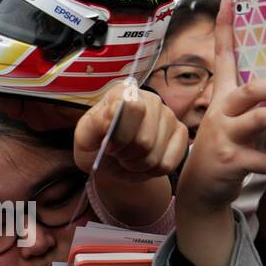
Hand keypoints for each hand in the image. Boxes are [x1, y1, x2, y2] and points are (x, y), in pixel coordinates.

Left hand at [73, 80, 188, 182]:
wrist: (110, 159)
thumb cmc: (96, 144)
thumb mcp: (85, 137)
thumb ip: (95, 124)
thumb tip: (112, 114)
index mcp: (124, 93)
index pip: (132, 108)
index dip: (120, 135)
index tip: (109, 144)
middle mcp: (150, 99)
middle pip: (145, 140)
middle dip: (126, 156)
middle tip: (117, 154)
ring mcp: (169, 115)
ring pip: (155, 156)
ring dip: (136, 165)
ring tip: (128, 158)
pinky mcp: (181, 134)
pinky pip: (168, 164)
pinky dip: (151, 172)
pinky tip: (143, 163)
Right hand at [176, 0, 265, 265]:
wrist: (200, 190)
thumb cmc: (222, 150)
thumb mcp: (228, 122)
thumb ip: (249, 104)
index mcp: (222, 98)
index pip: (222, 57)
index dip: (226, 29)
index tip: (229, 0)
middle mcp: (220, 113)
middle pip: (252, 88)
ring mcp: (224, 137)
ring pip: (262, 120)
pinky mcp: (231, 161)